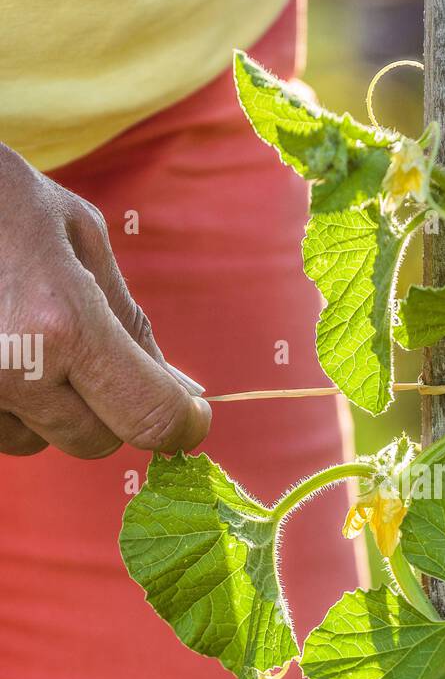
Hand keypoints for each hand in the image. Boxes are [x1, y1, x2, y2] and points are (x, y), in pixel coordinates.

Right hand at [0, 144, 210, 456]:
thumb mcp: (79, 237)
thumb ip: (132, 323)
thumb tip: (183, 393)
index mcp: (62, 323)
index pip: (150, 416)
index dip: (183, 425)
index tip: (191, 414)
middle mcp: (14, 369)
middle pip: (97, 440)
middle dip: (110, 407)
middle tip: (91, 350)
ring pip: (42, 441)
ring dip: (51, 406)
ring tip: (24, 334)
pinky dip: (10, 404)